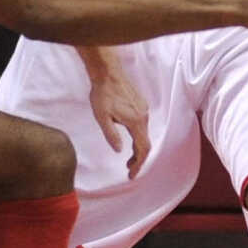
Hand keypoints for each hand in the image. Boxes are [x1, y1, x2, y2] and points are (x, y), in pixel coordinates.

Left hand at [82, 49, 149, 178]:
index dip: (138, 164)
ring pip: (144, 134)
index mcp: (136, 122)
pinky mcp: (141, 104)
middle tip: (129, 169)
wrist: (107, 72)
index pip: (142, 149)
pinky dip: (137, 136)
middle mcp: (144, 116)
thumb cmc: (102, 94)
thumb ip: (111, 135)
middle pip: (145, 143)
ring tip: (128, 157)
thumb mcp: (102, 117)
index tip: (132, 174)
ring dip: (137, 147)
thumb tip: (119, 150)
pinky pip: (142, 125)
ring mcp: (143, 109)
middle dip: (138, 159)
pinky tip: (128, 137)